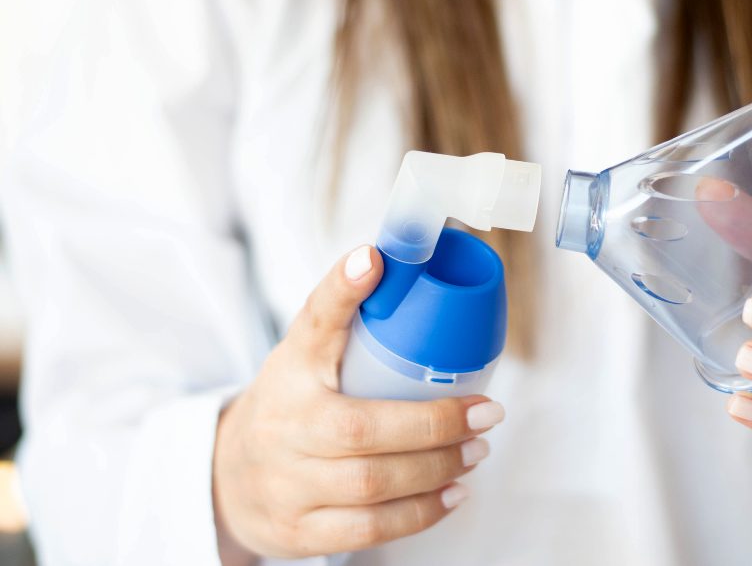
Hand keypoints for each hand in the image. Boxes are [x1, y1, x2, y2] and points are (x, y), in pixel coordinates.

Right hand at [213, 246, 504, 561]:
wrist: (229, 476)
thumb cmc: (290, 404)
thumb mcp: (306, 353)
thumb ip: (344, 310)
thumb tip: (388, 255)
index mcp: (289, 370)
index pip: (312, 322)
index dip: (343, 290)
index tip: (374, 258)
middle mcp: (282, 426)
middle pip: (362, 429)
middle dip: (436, 425)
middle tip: (486, 415)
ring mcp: (286, 484)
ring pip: (371, 485)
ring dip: (438, 469)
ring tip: (476, 452)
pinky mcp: (298, 532)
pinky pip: (369, 529)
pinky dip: (421, 513)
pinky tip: (453, 493)